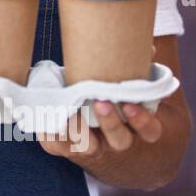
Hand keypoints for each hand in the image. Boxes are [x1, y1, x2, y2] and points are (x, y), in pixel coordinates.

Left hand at [41, 41, 162, 157]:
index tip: (130, 104)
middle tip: (101, 103)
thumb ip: (135, 68)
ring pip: (88, 147)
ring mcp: (91, 148)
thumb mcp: (123, 83)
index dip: (142, 121)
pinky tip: (45, 115)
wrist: (86, 122)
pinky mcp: (64, 147)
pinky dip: (50, 132)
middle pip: (120, 141)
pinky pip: (57, 145)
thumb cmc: (108, 94)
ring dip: (79, 130)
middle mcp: (114, 141)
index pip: (150, 131)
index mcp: (134, 128)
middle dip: (110, 123)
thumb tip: (148, 48)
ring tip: (69, 111)